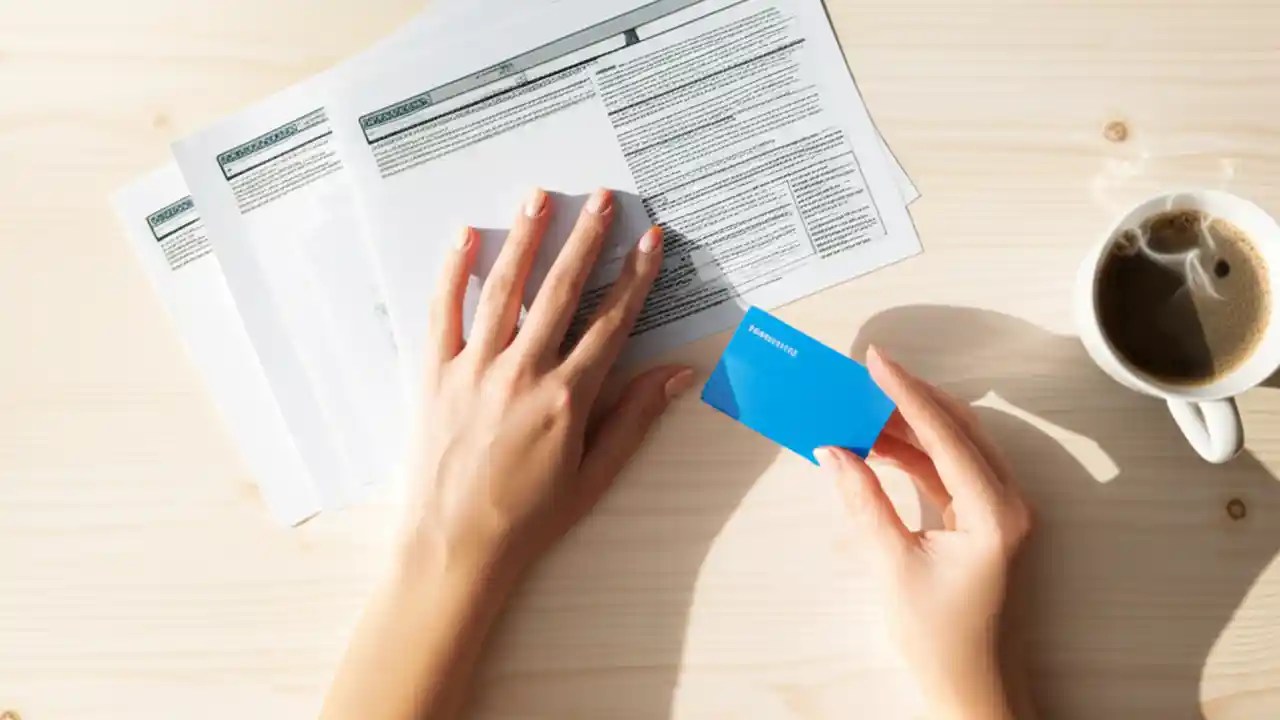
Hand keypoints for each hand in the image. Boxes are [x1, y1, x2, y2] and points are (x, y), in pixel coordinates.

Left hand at [404, 187, 694, 583]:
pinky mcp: (434, 375)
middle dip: (586, 239)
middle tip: (603, 198)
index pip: (611, 322)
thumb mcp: (594, 474)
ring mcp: (474, 369)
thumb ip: (634, 418)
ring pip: (504, 290)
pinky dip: (453, 271)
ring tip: (541, 197)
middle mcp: (522, 373)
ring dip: (526, 239)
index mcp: (567, 398)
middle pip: (561, 291)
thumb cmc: (529, 518)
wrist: (455, 547)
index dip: (636, 277)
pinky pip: (442, 312)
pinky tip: (466, 236)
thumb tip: (678, 374)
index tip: (651, 240)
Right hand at [817, 347, 1033, 719]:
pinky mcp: (984, 522)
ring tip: (859, 408)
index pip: (945, 433)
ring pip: (953, 447)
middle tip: (864, 376)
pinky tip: (877, 445)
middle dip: (908, 399)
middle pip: (957, 428)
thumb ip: (863, 501)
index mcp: (994, 512)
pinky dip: (914, 455)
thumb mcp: (892, 567)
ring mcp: (999, 512)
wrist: (974, 690)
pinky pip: (948, 472)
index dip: (905, 392)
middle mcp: (1007, 503)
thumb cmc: (942, 641)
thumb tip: (835, 450)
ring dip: (908, 426)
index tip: (874, 360)